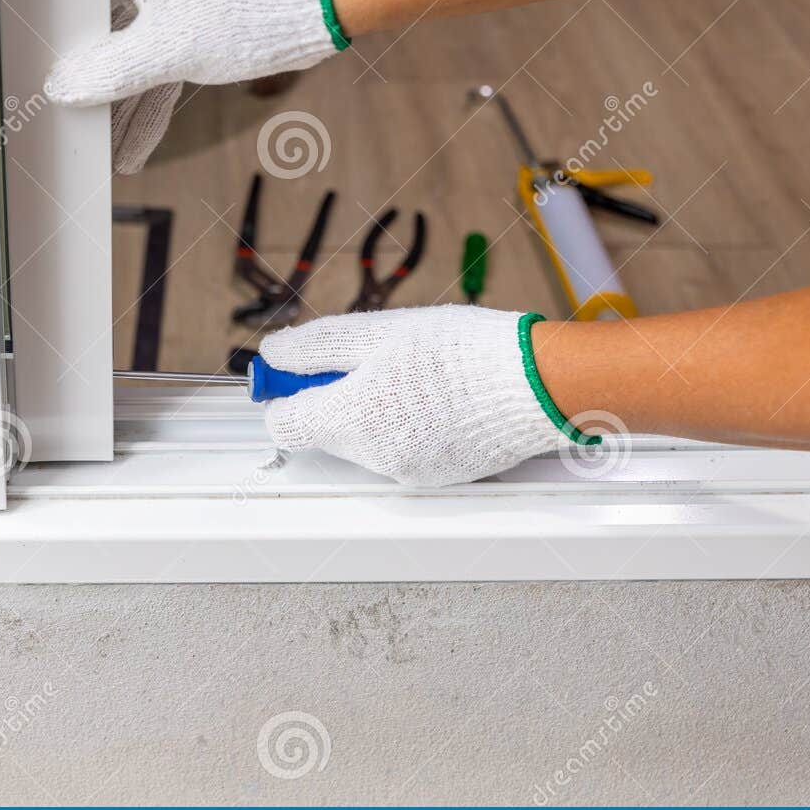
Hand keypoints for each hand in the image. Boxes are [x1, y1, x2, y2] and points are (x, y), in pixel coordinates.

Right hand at [42, 0, 347, 174]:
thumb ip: (108, 73)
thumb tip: (60, 87)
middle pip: (113, 31)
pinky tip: (142, 136)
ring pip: (144, 46)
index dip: (69, 53)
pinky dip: (159, 85)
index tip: (58, 93)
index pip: (83, 5)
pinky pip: (168, 46)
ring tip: (117, 150)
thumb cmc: (245, 13)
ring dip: (133, 99)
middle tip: (86, 131)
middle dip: (104, 89)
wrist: (320, 3)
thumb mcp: (164, 53)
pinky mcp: (204, 1)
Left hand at [259, 306, 583, 485]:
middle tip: (371, 360)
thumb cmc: (461, 353)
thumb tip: (276, 354)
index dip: (285, 393)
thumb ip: (317, 347)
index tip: (296, 372)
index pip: (284, 425)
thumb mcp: (378, 333)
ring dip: (373, 411)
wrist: (533, 384)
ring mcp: (406, 472)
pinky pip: (402, 451)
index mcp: (352, 420)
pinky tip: (436, 399)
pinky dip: (407, 427)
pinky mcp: (437, 477)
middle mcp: (374, 457)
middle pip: (327, 430)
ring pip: (365, 441)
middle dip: (336, 396)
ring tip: (414, 377)